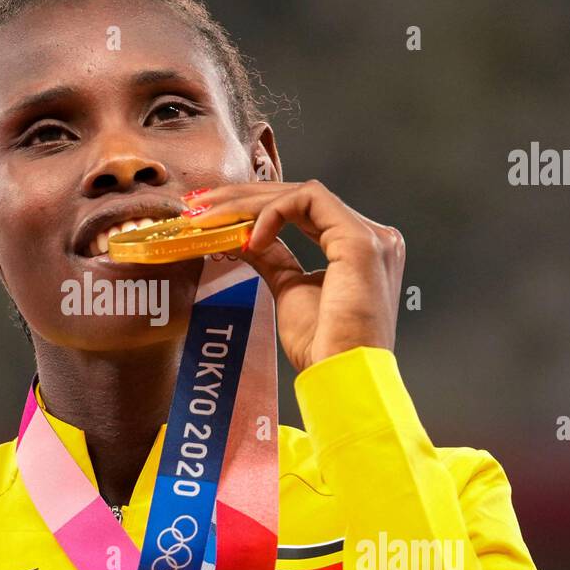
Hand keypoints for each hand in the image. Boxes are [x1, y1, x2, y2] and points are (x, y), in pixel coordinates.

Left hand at [182, 181, 403, 372]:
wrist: (343, 376)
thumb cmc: (324, 347)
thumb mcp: (289, 290)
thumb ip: (272, 258)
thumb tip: (242, 237)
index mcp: (356, 251)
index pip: (304, 212)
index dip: (257, 208)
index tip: (214, 215)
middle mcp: (370, 237)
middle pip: (300, 199)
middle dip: (245, 197)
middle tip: (199, 205)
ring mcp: (370, 236)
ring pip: (302, 194)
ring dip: (250, 201)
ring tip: (213, 218)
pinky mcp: (360, 240)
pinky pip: (309, 201)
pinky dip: (273, 213)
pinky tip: (251, 240)